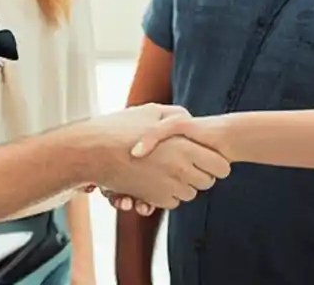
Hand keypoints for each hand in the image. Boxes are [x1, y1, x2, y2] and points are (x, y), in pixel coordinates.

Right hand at [76, 104, 230, 209]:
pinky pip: (172, 202)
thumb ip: (176, 115)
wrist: (92, 153)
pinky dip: (167, 194)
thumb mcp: (151, 112)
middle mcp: (180, 170)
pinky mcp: (154, 199)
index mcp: (184, 147)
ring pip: (190, 193)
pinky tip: (155, 179)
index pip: (221, 166)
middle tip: (188, 163)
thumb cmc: (120, 129)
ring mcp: (167, 187)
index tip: (208, 156)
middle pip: (208, 182)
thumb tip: (190, 118)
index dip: (217, 162)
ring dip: (183, 184)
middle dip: (201, 174)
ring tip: (168, 169)